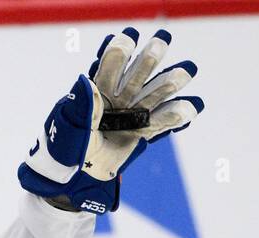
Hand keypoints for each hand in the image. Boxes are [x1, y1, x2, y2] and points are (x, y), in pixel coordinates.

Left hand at [18, 28, 203, 213]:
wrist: (76, 179)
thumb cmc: (66, 151)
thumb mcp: (68, 129)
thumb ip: (81, 107)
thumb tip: (88, 82)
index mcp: (96, 91)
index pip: (109, 67)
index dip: (119, 51)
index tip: (129, 38)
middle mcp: (117, 99)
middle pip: (136, 76)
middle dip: (148, 59)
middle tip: (162, 41)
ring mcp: (131, 115)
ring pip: (153, 95)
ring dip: (169, 82)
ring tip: (187, 69)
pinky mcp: (142, 133)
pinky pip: (161, 123)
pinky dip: (176, 115)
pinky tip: (193, 105)